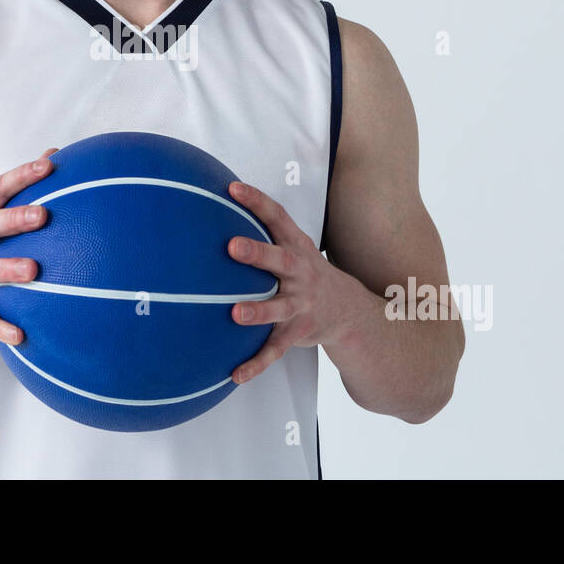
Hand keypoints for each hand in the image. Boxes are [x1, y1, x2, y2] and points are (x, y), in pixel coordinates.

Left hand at [225, 180, 352, 383]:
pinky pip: (275, 350)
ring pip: (278, 309)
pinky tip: (235, 374)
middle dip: (257, 253)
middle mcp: (300, 273)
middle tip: (231, 246)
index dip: (256, 201)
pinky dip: (256, 363)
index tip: (232, 189)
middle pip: (279, 261)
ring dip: (257, 311)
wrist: (349, 310)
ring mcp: (301, 305)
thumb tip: (214, 207)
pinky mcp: (297, 332)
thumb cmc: (306, 272)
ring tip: (235, 314)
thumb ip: (264, 231)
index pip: (277, 217)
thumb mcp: (294, 247)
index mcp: (296, 247)